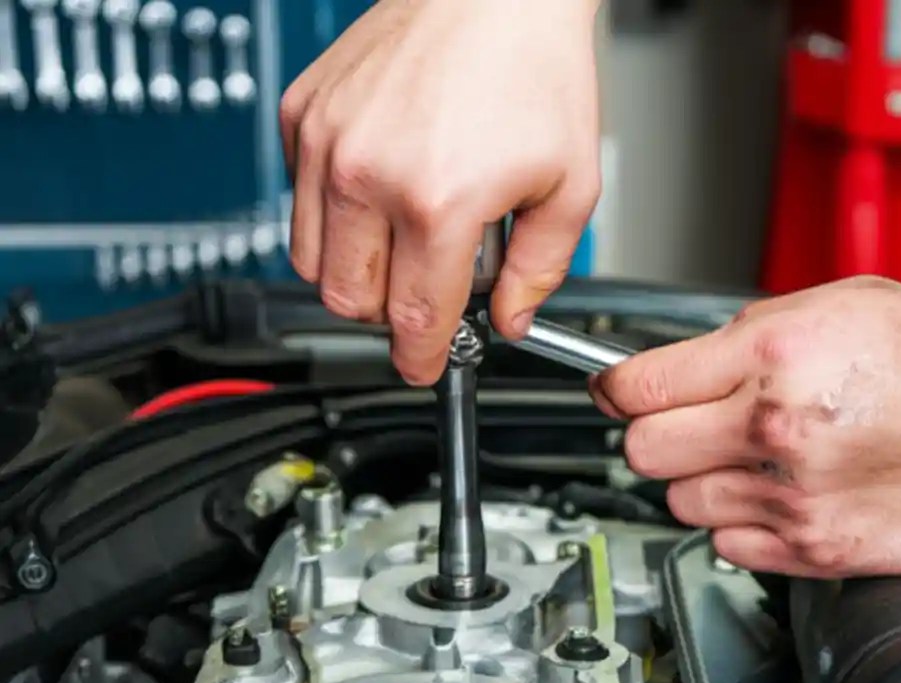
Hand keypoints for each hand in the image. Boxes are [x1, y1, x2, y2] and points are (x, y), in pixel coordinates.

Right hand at [281, 0, 601, 383]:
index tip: (425, 364)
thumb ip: (541, 270)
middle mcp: (367, 174)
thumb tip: (512, 318)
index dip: (423, 355)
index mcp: (436, 201)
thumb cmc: (534, 68)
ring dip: (352, 272)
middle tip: (425, 295)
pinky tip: (379, 190)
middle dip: (389, 316)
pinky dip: (330, 214)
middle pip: (349, 300)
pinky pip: (297, 198)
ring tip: (404, 242)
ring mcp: (325, 142)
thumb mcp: (571, 184)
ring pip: (310, 259)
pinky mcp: (302, 112)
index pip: (413, 317)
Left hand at [592, 277, 900, 577]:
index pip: (638, 384)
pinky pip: (728, 545)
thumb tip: (696, 356)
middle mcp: (774, 424)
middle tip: (688, 423)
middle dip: (654, 433)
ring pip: (679, 501)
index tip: (618, 391)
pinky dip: (741, 524)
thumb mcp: (852, 301)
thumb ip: (758, 326)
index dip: (617, 387)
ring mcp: (792, 494)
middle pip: (641, 449)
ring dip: (702, 480)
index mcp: (775, 350)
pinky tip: (782, 494)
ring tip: (754, 458)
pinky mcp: (814, 548)